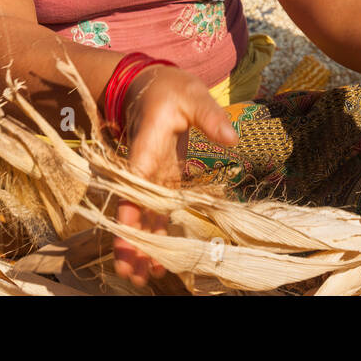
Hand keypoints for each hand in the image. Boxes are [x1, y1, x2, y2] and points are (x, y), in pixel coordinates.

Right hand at [113, 64, 238, 286]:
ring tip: (142, 277)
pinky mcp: (160, 179)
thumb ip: (211, 116)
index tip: (127, 238)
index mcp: (146, 147)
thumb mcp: (193, 95)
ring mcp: (151, 176)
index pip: (135, 183)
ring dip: (142, 245)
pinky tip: (157, 256)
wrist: (150, 83)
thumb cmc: (171, 88)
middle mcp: (142, 167)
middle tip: (132, 274)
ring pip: (143, 215)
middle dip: (131, 242)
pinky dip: (155, 232)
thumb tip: (233, 139)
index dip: (130, 212)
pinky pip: (155, 211)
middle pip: (134, 210)